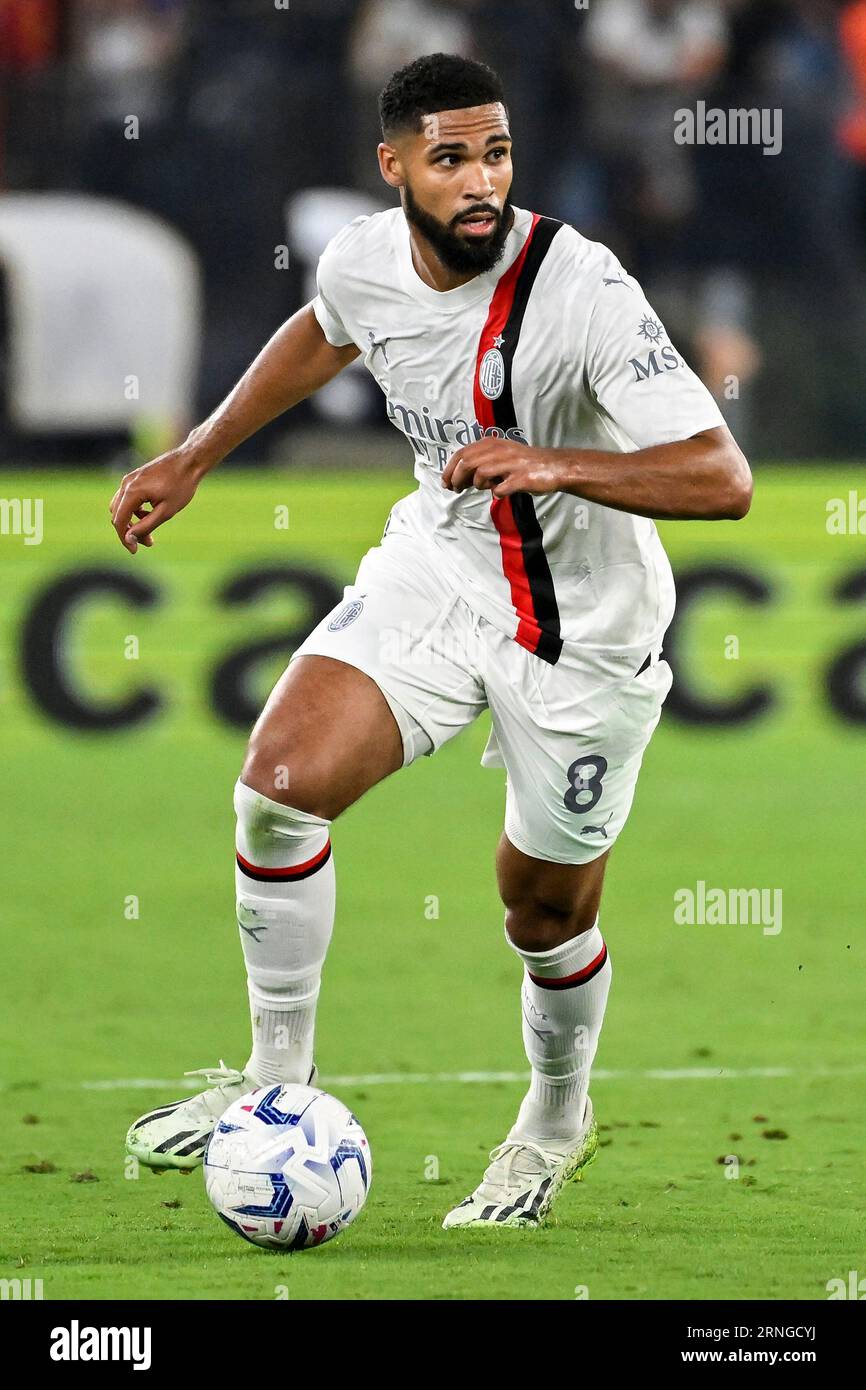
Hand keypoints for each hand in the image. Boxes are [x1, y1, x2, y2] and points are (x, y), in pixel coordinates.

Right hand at [109, 445, 208, 552]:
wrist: (189, 461)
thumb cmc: (181, 486)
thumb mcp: (166, 511)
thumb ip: (146, 526)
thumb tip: (129, 539)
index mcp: (132, 491)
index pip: (119, 521)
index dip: (125, 539)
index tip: (134, 551)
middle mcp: (126, 484)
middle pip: (118, 514)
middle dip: (130, 531)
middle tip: (148, 542)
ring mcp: (129, 479)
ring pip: (121, 506)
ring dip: (132, 521)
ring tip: (150, 531)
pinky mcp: (135, 477)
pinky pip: (127, 498)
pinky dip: (134, 510)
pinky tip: (150, 515)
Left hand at [441, 439, 564, 497]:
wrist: (554, 466)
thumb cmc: (523, 464)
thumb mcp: (499, 458)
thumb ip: (479, 466)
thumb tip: (457, 481)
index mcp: (491, 444)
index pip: (462, 454)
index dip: (449, 469)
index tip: (445, 483)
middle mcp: (499, 450)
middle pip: (467, 463)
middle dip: (456, 478)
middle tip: (454, 490)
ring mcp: (511, 464)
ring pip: (481, 474)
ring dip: (478, 484)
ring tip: (485, 487)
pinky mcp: (521, 478)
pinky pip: (500, 489)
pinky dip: (497, 493)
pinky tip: (501, 492)